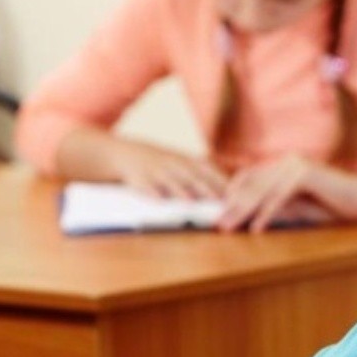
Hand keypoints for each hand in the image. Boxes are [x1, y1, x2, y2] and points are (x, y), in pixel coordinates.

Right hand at [108, 140, 226, 199]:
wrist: (122, 153)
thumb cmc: (158, 163)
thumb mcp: (180, 163)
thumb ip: (200, 175)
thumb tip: (227, 192)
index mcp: (184, 160)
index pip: (207, 169)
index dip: (220, 180)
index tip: (234, 194)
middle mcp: (171, 163)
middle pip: (191, 176)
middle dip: (206, 188)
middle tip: (219, 201)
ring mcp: (154, 170)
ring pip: (169, 180)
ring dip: (180, 191)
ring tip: (190, 202)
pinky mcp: (136, 177)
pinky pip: (144, 185)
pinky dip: (150, 192)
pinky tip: (157, 201)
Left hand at [217, 155, 356, 232]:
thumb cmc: (337, 206)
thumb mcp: (301, 207)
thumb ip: (278, 207)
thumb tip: (251, 216)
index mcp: (285, 165)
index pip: (249, 177)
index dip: (232, 195)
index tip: (220, 214)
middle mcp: (288, 161)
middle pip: (251, 184)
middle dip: (232, 206)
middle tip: (218, 225)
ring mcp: (296, 165)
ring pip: (261, 191)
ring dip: (242, 211)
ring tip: (229, 228)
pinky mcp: (305, 175)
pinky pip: (279, 198)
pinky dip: (266, 215)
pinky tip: (256, 230)